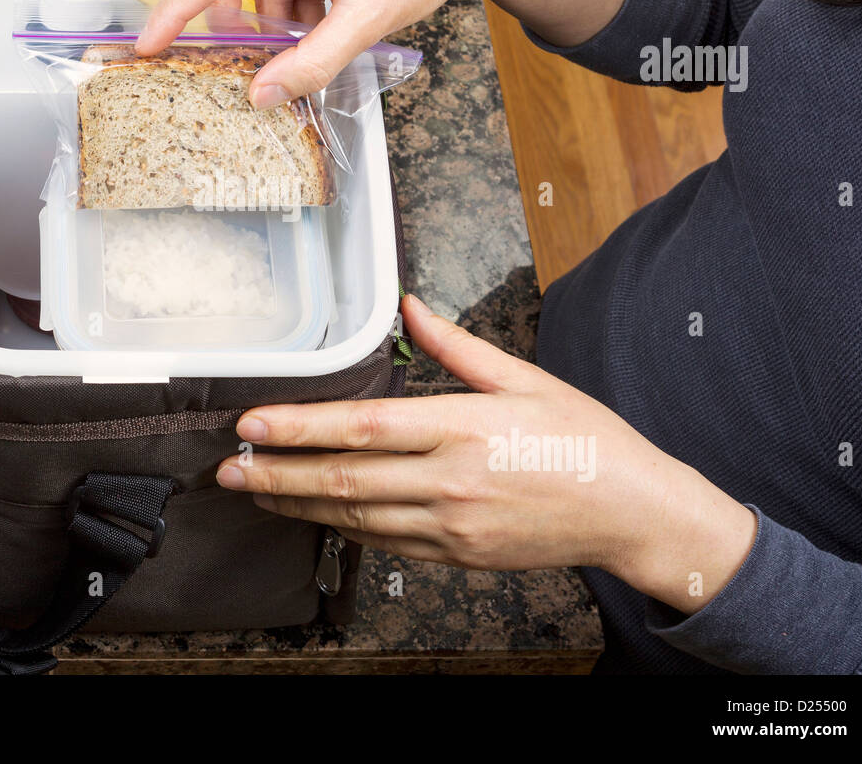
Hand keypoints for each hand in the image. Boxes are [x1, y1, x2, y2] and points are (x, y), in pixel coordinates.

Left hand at [215, 294, 756, 613]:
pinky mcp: (455, 555)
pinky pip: (385, 543)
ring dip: (297, 506)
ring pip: (354, 517)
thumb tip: (410, 306)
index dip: (300, 428)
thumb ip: (457, 345)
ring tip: (254, 491)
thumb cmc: (584, 441)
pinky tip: (315, 517)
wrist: (633, 513)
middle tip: (229, 467)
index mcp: (464, 427)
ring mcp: (451, 526)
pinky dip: (343, 528)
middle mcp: (450, 481)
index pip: (363, 427)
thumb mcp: (525, 378)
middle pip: (344, 480)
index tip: (253, 424)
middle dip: (277, 475)